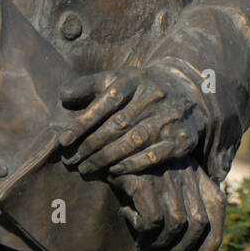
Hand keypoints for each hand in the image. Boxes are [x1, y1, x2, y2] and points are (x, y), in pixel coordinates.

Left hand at [59, 66, 206, 178]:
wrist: (186, 92)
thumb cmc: (139, 90)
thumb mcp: (116, 79)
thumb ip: (87, 86)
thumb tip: (62, 97)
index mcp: (135, 80)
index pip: (105, 101)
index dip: (82, 122)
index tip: (63, 141)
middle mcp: (154, 97)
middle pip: (118, 124)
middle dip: (90, 145)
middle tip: (72, 161)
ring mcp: (170, 118)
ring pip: (133, 141)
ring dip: (106, 158)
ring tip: (86, 168)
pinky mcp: (182, 139)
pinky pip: (153, 156)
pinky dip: (131, 165)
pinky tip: (113, 171)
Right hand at [110, 162, 225, 250]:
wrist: (104, 142)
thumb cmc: (134, 168)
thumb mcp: (163, 181)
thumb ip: (182, 202)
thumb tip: (196, 250)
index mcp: (196, 170)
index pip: (217, 209)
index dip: (211, 244)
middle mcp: (186, 170)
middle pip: (199, 223)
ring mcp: (167, 174)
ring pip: (177, 225)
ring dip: (159, 244)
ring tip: (143, 244)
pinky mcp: (144, 180)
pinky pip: (153, 220)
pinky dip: (142, 230)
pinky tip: (129, 218)